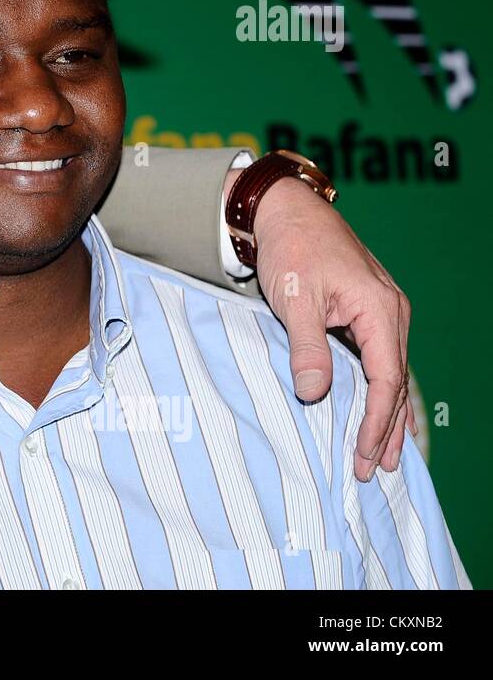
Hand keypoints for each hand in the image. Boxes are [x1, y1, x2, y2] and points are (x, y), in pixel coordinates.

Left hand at [231, 172, 413, 481]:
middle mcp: (391, 312)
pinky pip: (381, 358)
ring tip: (383, 454)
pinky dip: (382, 389)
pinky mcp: (368, 309)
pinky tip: (382, 410)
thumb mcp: (294, 299)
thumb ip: (306, 347)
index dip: (375, 421)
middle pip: (395, 382)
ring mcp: (383, 310)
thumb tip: (314, 394)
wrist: (285, 210)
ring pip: (391, 373)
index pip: (385, 380)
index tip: (361, 455)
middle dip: (385, 428)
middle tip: (374, 470)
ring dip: (387, 413)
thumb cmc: (291, 248)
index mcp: (379, 310)